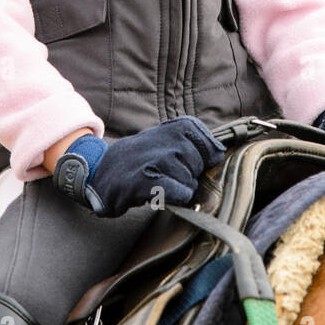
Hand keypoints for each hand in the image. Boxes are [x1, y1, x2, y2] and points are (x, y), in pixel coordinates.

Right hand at [52, 117, 225, 216]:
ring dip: (177, 188)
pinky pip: (179, 192)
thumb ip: (199, 145)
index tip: (182, 163)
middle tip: (165, 173)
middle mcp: (170, 138)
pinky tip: (159, 193)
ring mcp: (157, 158)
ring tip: (157, 181)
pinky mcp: (146, 179)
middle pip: (201, 168)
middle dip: (188, 176)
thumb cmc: (145, 158)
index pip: (213, 150)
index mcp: (180, 126)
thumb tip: (220, 155)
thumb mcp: (171, 140)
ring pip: (190, 183)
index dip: (200, 164)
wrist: (104, 171)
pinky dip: (175, 197)